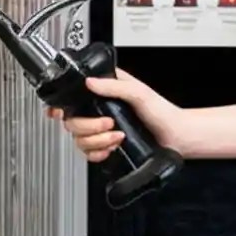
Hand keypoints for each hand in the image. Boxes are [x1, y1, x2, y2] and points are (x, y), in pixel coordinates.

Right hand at [45, 69, 186, 162]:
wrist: (176, 136)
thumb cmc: (162, 112)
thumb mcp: (138, 92)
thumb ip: (113, 87)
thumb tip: (90, 82)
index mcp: (104, 92)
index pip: (73, 97)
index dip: (60, 106)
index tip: (59, 112)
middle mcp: (99, 110)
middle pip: (72, 122)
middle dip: (89, 127)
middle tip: (109, 124)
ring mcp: (101, 129)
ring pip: (79, 139)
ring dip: (97, 141)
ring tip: (116, 137)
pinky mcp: (106, 145)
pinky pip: (89, 153)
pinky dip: (97, 153)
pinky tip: (111, 148)